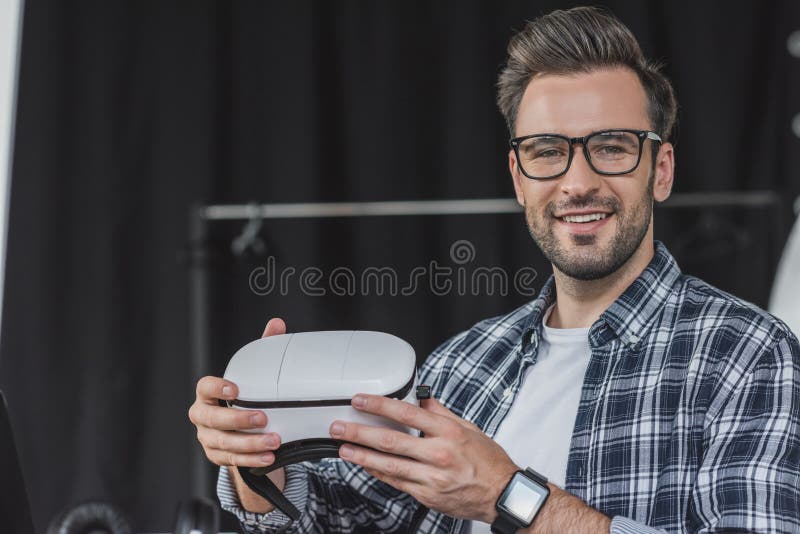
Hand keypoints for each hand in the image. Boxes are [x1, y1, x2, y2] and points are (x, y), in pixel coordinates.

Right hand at [188, 318, 286, 467]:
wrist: (236, 426)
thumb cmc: (243, 395)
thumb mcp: (251, 372)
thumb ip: (262, 349)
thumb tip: (276, 324)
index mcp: (207, 393)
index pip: (204, 387)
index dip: (217, 388)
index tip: (235, 389)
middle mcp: (203, 415)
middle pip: (214, 419)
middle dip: (239, 420)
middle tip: (263, 418)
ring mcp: (208, 437)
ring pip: (225, 443)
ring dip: (250, 444)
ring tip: (274, 441)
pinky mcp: (216, 455)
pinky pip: (233, 460)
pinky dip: (252, 459)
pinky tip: (269, 457)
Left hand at [328, 394, 517, 522]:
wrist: (503, 494)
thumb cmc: (488, 461)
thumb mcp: (469, 428)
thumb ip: (441, 413)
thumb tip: (421, 398)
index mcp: (449, 432)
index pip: (407, 413)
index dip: (380, 405)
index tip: (361, 400)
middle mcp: (438, 454)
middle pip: (391, 440)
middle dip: (360, 432)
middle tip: (339, 427)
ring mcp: (431, 477)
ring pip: (389, 465)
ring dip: (362, 455)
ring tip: (343, 448)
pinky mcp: (427, 495)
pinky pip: (397, 482)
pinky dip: (378, 472)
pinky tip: (364, 464)